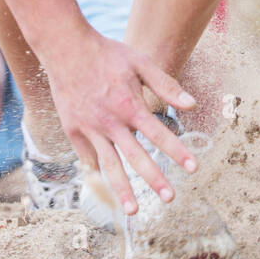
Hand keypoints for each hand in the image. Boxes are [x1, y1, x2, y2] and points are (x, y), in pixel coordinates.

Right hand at [44, 30, 196, 214]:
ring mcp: (90, 128)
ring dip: (123, 189)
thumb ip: (165, 84)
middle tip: (170, 199)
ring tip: (134, 211)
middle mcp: (111, 122)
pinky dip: (96, 171)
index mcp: (130, 105)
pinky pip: (86, 156)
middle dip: (154, 180)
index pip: (160, 135)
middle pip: (136, 157)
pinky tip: (104, 185)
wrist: (66, 47)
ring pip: (109, 165)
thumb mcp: (139, 62)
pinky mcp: (72, 129)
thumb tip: (192, 104)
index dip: (178, 152)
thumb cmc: (106, 53)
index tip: (193, 169)